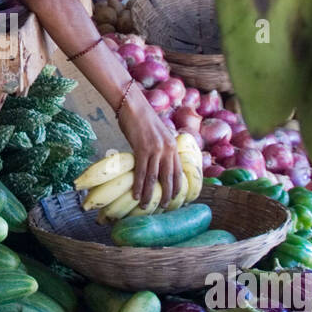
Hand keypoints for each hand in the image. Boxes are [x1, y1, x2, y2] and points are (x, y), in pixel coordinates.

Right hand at [116, 85, 180, 207]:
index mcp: (172, 145)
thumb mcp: (157, 134)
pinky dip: (139, 186)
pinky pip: (141, 172)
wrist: (133, 105)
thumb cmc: (141, 118)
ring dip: (151, 194)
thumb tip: (154, 162)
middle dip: (167, 194)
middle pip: (169, 177)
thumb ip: (159, 148)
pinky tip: (136, 195)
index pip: (178, 170)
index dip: (178, 186)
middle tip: (164, 206)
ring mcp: (156, 150)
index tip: (176, 197)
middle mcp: (167, 149)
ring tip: (147, 206)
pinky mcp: (142, 149)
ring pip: (154, 178)